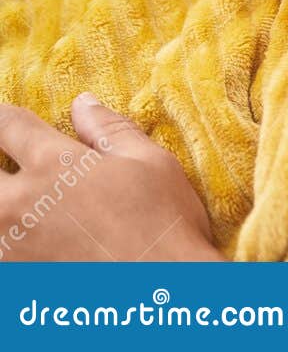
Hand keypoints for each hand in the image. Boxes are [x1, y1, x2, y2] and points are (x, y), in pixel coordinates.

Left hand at [0, 94, 221, 260]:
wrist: (161, 294)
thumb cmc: (162, 225)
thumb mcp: (150, 163)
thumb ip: (108, 130)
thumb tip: (82, 103)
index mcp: (53, 165)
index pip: (5, 124)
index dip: (2, 116)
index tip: (5, 118)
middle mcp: (17, 203)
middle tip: (14, 172)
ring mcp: (9, 245)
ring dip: (5, 205)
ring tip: (22, 208)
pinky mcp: (14, 276)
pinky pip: (1, 252)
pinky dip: (9, 242)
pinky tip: (30, 241)